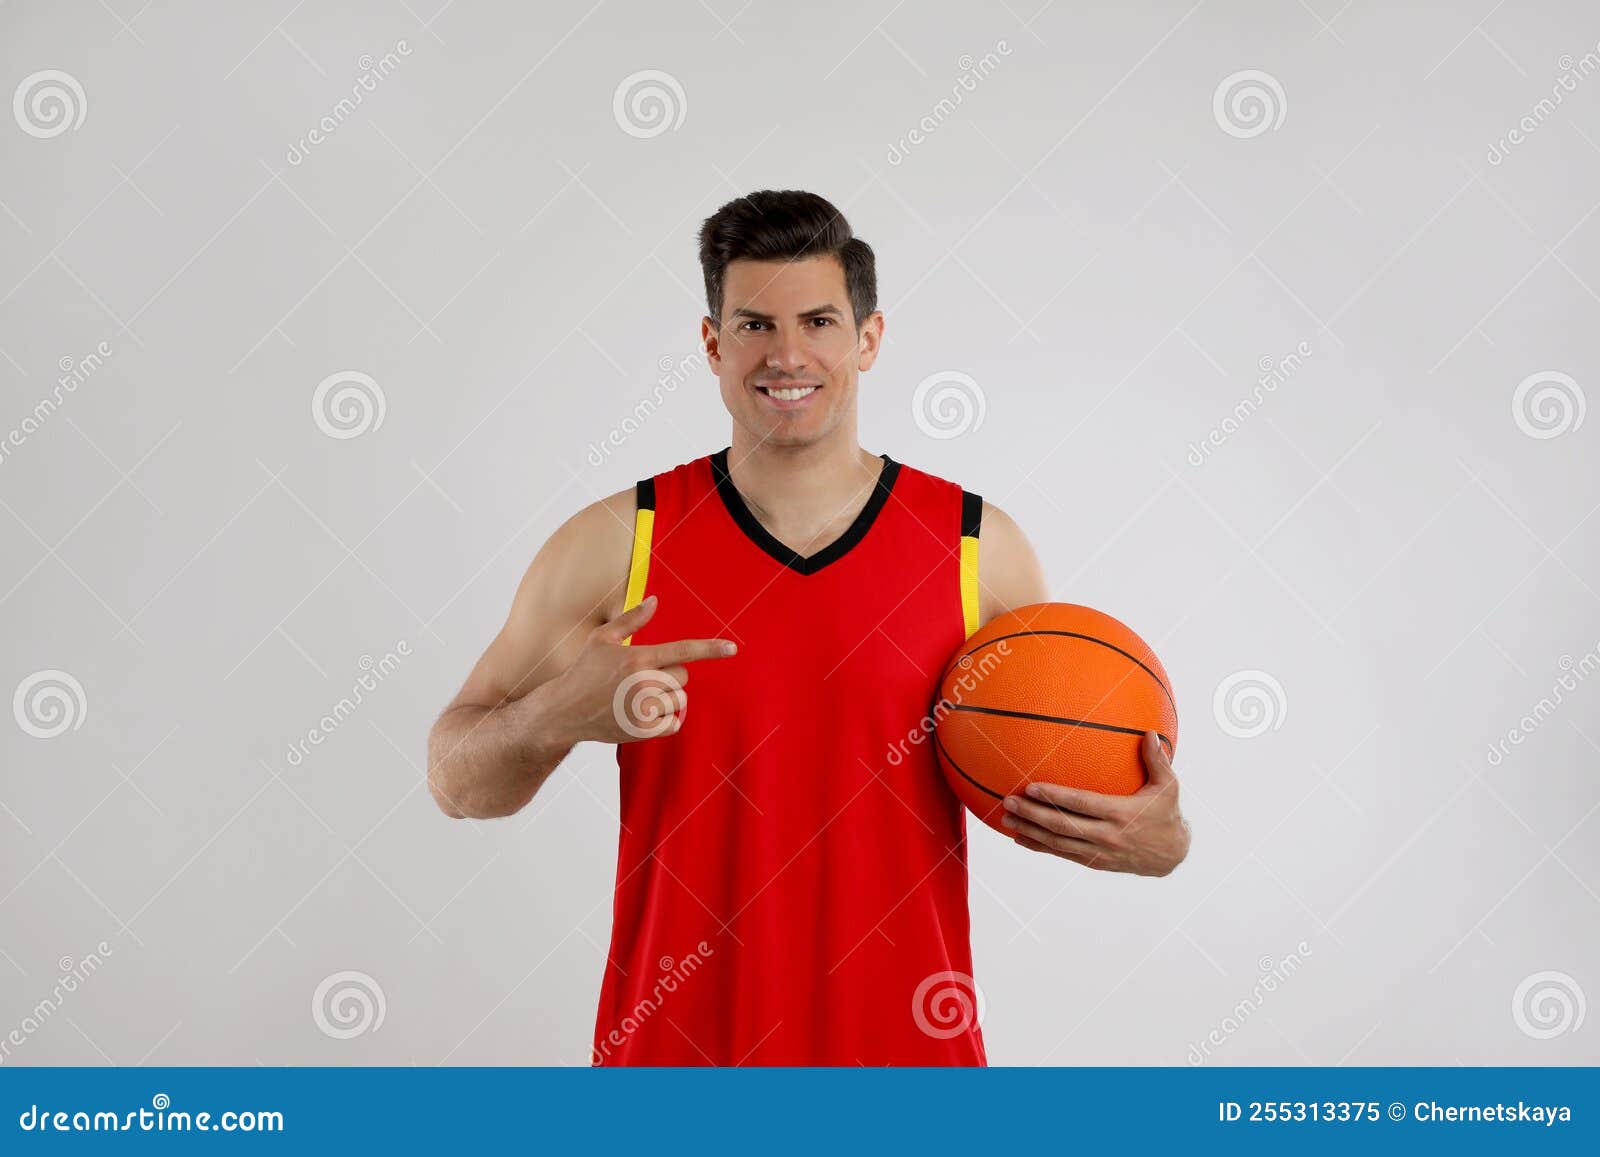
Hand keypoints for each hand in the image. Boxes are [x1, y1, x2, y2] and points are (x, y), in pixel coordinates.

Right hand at [549, 595, 736, 743]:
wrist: (564, 711)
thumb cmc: (584, 671)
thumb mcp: (602, 640)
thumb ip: (632, 620)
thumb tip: (655, 600)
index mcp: (637, 658)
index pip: (683, 651)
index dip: (710, 649)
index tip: (733, 648)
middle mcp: (643, 683)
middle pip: (682, 676)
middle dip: (668, 675)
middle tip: (642, 678)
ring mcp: (644, 709)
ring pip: (679, 699)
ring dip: (666, 698)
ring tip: (637, 697)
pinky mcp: (643, 731)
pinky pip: (674, 723)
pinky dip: (664, 719)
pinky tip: (642, 713)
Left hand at [1000, 731, 1189, 876]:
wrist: (1171, 856)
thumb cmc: (1167, 814)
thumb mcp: (1169, 787)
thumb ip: (1157, 760)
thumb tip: (1151, 733)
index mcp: (1121, 814)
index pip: (1081, 804)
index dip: (1055, 796)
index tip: (1032, 786)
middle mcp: (1107, 836)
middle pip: (1063, 826)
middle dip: (1033, 815)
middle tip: (1009, 802)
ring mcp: (1099, 852)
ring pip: (1058, 843)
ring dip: (1030, 832)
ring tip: (1007, 820)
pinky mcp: (1094, 863)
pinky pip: (1062, 854)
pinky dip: (1040, 847)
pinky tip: (1020, 839)